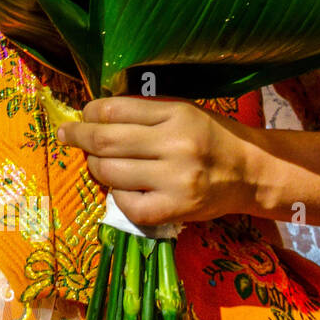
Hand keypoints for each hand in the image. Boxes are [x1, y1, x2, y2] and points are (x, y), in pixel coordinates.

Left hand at [56, 96, 253, 225]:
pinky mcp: (178, 209)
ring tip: (98, 162)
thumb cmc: (211, 137)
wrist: (253, 172)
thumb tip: (94, 114)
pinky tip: (122, 189)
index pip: (114, 110)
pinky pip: (128, 205)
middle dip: (78, 137)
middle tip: (67, 135)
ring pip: (110, 172)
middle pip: (105, 141)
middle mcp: (176, 145)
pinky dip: (117, 196)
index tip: (82, 115)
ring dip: (95, 167)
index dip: (89, 113)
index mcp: (177, 114)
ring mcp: (176, 180)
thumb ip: (143, 112)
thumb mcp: (183, 111)